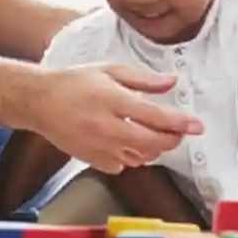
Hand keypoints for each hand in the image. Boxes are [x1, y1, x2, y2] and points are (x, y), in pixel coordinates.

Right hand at [32, 63, 203, 173]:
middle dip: (172, 139)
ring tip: (154, 133)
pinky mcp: (91, 159)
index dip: (179, 123)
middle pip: (151, 143)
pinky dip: (133, 157)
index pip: (154, 117)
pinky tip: (130, 142)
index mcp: (112, 100)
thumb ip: (144, 79)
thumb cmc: (75, 82)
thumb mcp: (110, 71)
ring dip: (154, 149)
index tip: (197, 126)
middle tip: (179, 131)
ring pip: (140, 158)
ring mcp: (97, 147)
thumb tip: (172, 82)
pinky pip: (123, 166)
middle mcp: (105, 127)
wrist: (39, 101)